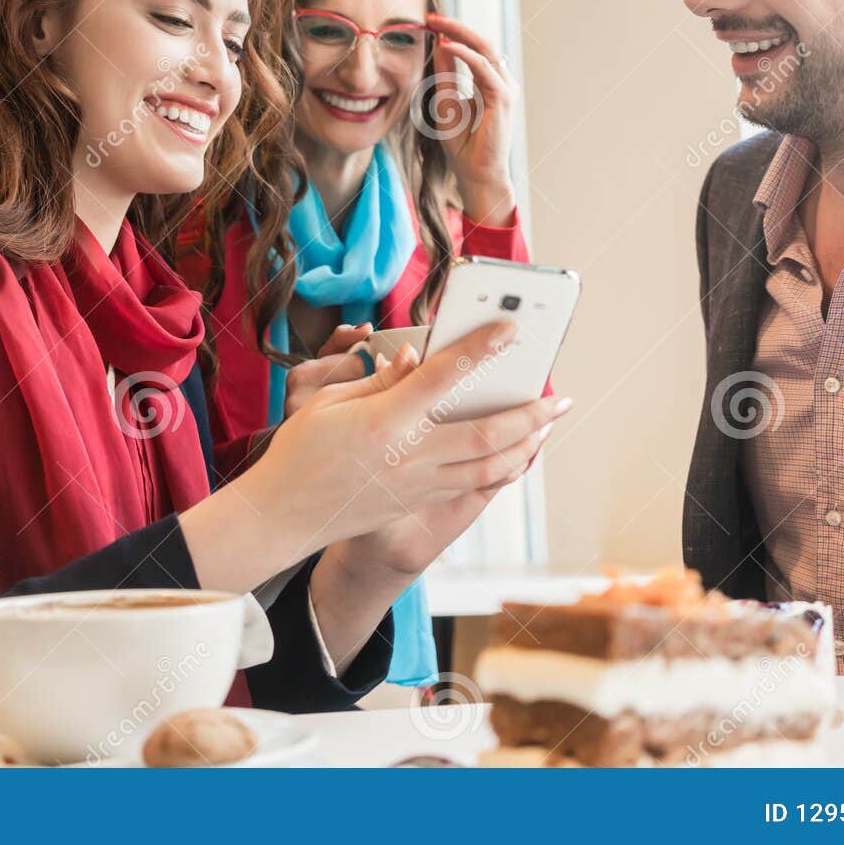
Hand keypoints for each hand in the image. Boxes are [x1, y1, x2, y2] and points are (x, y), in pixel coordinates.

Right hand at [178, 321, 567, 595]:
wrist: (284, 515)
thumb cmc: (300, 452)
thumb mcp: (329, 403)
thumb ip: (381, 382)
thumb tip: (416, 362)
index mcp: (385, 421)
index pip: (444, 377)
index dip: (480, 349)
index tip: (509, 329)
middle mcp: (409, 456)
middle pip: (486, 432)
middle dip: (529, 412)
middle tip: (558, 395)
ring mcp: (417, 484)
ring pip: (489, 466)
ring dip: (527, 444)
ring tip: (548, 423)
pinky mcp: (418, 502)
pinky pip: (474, 484)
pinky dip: (503, 467)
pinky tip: (517, 454)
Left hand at [425, 12, 517, 225]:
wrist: (474, 172)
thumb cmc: (462, 143)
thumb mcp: (445, 101)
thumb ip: (446, 73)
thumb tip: (442, 43)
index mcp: (489, 82)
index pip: (473, 48)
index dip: (453, 32)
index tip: (429, 21)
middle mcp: (501, 82)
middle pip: (481, 42)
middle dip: (456, 26)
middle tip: (431, 16)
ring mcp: (504, 89)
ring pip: (485, 49)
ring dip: (460, 33)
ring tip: (437, 24)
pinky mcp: (502, 98)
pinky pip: (483, 68)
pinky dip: (466, 54)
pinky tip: (448, 46)